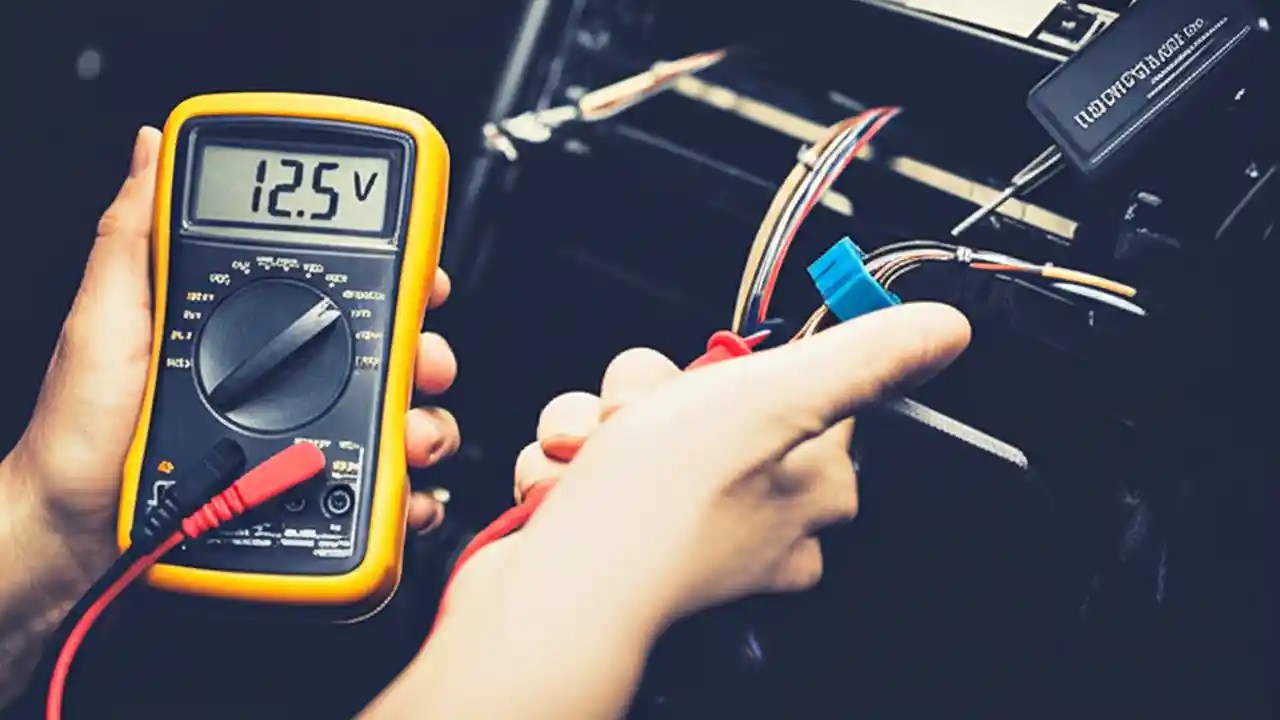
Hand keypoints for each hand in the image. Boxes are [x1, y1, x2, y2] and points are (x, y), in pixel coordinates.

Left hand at [1, 127, 458, 583]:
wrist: (71, 535)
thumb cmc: (81, 433)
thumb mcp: (105, 322)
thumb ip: (134, 238)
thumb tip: (149, 149)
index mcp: (244, 327)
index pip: (335, 285)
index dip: (393, 274)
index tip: (422, 278)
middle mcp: (280, 379)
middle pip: (387, 353)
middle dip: (426, 355)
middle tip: (423, 365)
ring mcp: (299, 437)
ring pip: (399, 419)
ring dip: (426, 426)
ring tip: (408, 437)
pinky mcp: (307, 494)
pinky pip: (379, 490)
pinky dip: (407, 492)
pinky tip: (398, 492)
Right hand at [374, 305, 969, 719]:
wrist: (558, 592)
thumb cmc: (664, 504)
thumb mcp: (777, 397)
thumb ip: (864, 357)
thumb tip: (945, 330)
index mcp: (816, 486)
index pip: (797, 389)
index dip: (740, 371)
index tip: (712, 382)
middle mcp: (761, 517)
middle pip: (702, 399)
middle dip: (648, 397)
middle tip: (640, 425)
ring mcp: (688, 535)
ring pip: (637, 426)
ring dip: (596, 427)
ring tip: (589, 457)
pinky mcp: (624, 542)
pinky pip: (594, 469)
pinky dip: (567, 467)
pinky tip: (564, 487)